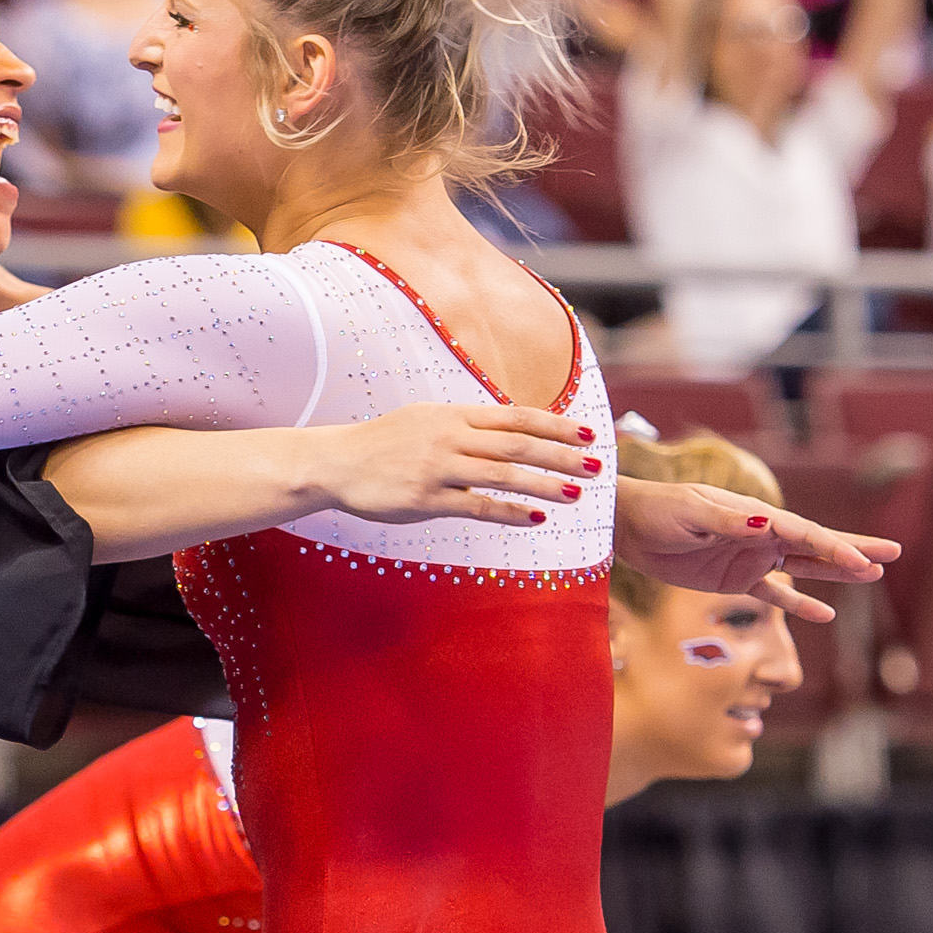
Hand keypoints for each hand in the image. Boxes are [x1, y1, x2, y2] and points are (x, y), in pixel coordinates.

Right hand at [314, 403, 601, 527]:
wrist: (336, 462)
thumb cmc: (382, 444)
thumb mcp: (425, 421)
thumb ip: (464, 426)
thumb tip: (506, 430)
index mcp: (452, 415)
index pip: (515, 417)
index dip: (555, 425)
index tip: (588, 433)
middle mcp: (449, 437)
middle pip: (517, 444)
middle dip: (561, 454)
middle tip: (597, 464)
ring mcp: (438, 468)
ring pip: (502, 475)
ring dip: (543, 483)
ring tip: (577, 494)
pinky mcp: (425, 499)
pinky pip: (476, 506)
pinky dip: (509, 511)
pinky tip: (536, 517)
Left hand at [613, 477, 901, 622]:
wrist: (625, 525)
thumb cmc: (657, 510)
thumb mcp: (690, 513)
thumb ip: (727, 522)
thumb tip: (765, 523)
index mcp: (753, 516)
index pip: (803, 532)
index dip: (834, 546)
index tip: (863, 560)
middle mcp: (759, 535)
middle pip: (815, 544)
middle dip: (853, 548)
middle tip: (893, 552)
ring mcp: (750, 557)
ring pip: (803, 567)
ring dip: (835, 573)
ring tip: (873, 575)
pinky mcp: (734, 580)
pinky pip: (774, 594)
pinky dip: (799, 603)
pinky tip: (826, 614)